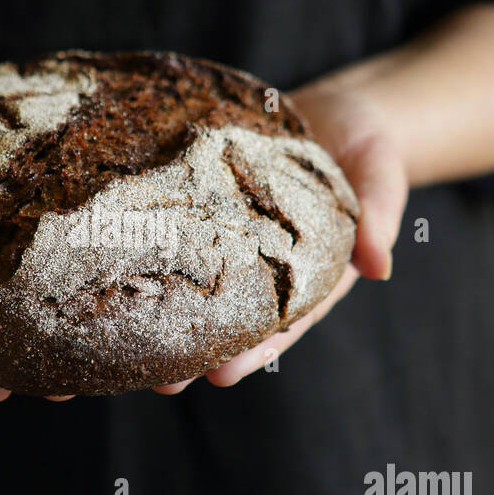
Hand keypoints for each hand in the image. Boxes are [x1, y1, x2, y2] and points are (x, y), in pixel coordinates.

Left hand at [153, 80, 408, 392]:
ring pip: (196, 288)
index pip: (281, 323)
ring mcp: (232, 242)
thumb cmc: (367, 145)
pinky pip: (177, 237)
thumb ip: (379, 215)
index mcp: (311, 275)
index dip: (253, 351)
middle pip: (231, 320)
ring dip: (162, 319)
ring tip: (123, 351)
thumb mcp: (382, 172)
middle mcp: (266, 268)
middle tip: (162, 382)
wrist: (334, 112)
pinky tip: (111, 276)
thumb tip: (379, 266)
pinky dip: (148, 258)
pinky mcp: (205, 211)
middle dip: (196, 352)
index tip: (222, 375)